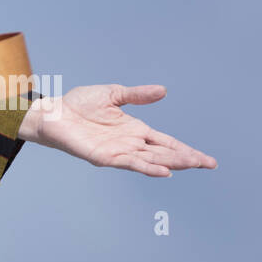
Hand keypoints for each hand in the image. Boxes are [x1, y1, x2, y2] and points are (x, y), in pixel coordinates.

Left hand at [19, 84, 216, 176]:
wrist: (53, 112)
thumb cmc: (79, 104)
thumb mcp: (113, 94)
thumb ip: (137, 95)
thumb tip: (163, 90)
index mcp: (135, 129)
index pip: (166, 142)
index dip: (186, 150)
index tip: (207, 160)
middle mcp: (130, 143)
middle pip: (164, 153)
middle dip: (186, 159)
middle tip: (208, 164)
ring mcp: (119, 151)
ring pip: (151, 159)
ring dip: (171, 163)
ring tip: (191, 164)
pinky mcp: (104, 157)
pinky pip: (130, 163)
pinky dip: (147, 167)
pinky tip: (163, 170)